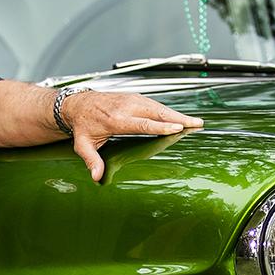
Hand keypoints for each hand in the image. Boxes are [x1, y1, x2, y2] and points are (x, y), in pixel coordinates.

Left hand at [65, 91, 202, 182]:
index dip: (161, 126)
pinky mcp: (134, 98)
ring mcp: (131, 100)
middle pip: (156, 112)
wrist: (77, 104)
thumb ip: (91, 160)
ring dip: (177, 113)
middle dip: (178, 117)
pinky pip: (155, 104)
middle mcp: (126, 107)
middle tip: (197, 124)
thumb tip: (97, 176)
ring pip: (158, 106)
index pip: (142, 123)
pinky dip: (169, 110)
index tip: (178, 127)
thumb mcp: (83, 145)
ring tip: (196, 122)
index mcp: (116, 120)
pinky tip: (180, 117)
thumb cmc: (83, 126)